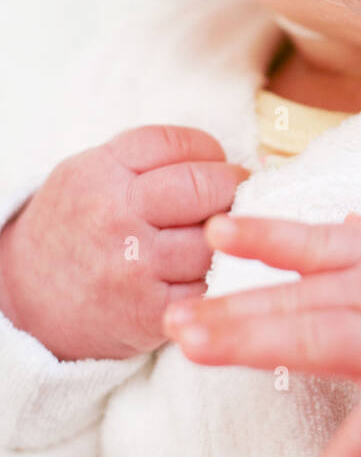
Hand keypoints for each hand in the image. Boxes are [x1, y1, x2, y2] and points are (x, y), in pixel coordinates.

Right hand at [0, 126, 249, 360]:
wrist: (29, 299)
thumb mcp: (90, 173)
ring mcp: (133, 267)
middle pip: (205, 186)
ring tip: (222, 233)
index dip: (210, 151)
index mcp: (101, 173)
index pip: (178, 143)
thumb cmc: (76, 226)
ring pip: (215, 239)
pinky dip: (219, 275)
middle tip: (235, 194)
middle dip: (233, 186)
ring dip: (231, 235)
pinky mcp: (149, 312)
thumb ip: (147, 159)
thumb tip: (223, 158)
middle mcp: (115, 216)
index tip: (216, 164)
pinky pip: (209, 285)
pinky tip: (208, 268)